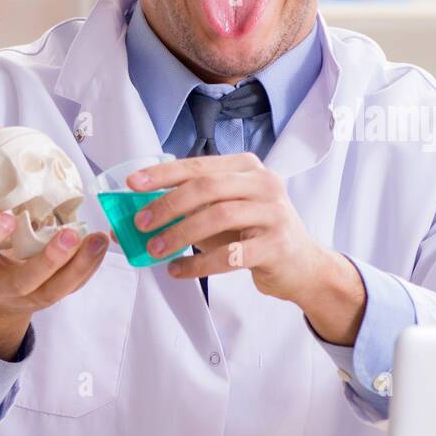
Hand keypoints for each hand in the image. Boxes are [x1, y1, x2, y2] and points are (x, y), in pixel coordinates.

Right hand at [0, 127, 109, 358]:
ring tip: (98, 238)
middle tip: (69, 233)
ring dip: (79, 264)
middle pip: (24, 279)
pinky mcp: (49, 298)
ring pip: (54, 289)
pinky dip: (89, 267)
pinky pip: (72, 286)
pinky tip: (102, 245)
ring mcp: (26, 296)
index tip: (5, 216)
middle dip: (49, 259)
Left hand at [127, 152, 366, 343]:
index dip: (163, 174)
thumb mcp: (227, 211)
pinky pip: (229, 254)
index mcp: (248, 168)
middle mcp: (265, 184)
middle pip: (208, 187)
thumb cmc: (256, 234)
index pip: (200, 165)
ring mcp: (274, 214)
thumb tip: (140, 212)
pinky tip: (178, 270)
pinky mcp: (276, 245)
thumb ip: (192, 206)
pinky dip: (198, 264)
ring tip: (155, 250)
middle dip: (168, 204)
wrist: (302, 265)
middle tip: (140, 224)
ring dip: (180, 234)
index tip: (132, 184)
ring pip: (218, 217)